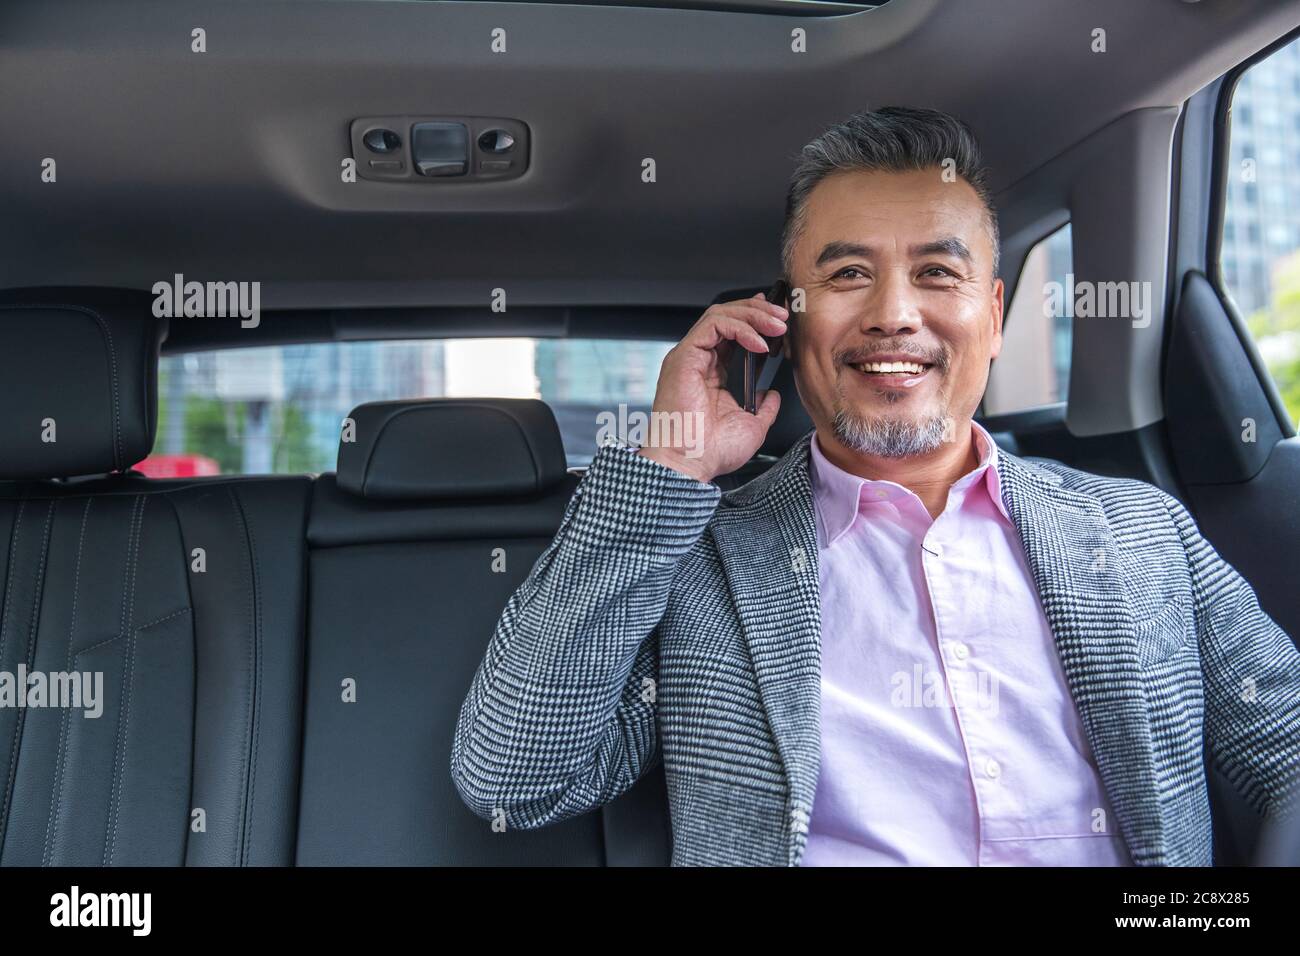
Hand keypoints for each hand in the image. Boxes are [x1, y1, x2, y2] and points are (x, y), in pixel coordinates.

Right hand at [637, 292, 785, 482]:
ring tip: (777, 324)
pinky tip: (759, 343)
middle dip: (758, 311)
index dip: (754, 321)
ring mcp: (689, 357)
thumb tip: (772, 396)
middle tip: (783, 316)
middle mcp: (697, 362)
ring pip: (720, 314)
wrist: (690, 463)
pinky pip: (714, 325)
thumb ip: (764, 408)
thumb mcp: (752, 426)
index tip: (778, 320)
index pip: (731, 335)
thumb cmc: (710, 452)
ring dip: (753, 314)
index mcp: (709, 376)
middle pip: (726, 318)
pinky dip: (740, 328)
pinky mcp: (684, 356)